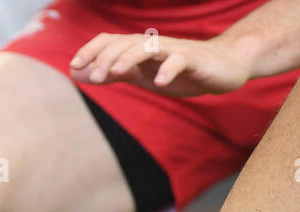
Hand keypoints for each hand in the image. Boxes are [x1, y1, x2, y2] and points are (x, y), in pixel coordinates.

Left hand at [70, 33, 252, 96]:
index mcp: (139, 48)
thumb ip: (113, 74)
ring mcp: (175, 50)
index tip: (74, 66)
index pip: (111, 40)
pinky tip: (159, 83)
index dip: (92, 50)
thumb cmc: (179, 70)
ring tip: (114, 73)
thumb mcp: (141, 74)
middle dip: (106, 57)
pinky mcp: (195, 59)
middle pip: (125, 42)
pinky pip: (180, 60)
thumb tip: (78, 74)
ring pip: (149, 46)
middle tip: (94, 78)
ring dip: (129, 58)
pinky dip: (169, 69)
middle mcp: (154, 45)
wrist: (224, 66)